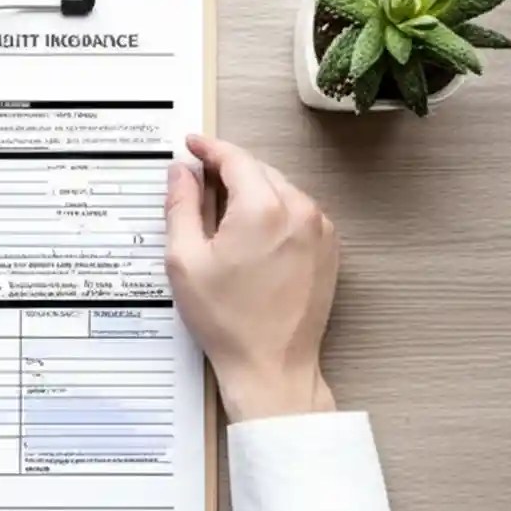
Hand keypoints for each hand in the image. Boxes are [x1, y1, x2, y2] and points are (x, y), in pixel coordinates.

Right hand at [164, 135, 339, 422]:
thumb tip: (180, 173)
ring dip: (252, 192)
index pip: (234, 158)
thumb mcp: (185, 260)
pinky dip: (274, 213)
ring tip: (223, 214)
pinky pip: (298, 214)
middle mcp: (299, 211)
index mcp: (262, 209)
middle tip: (199, 181)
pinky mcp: (329, 249)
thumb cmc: (227, 321)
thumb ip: (181, 207)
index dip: (209, 149)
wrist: (272, 365)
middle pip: (259, 171)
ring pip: (281, 190)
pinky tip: (252, 236)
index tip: (192, 145)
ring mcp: (320, 230)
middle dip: (229, 171)